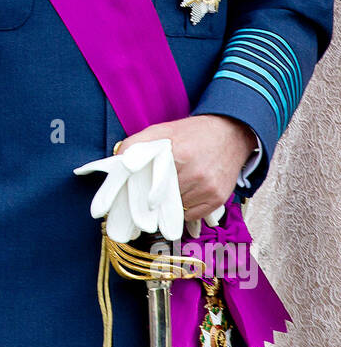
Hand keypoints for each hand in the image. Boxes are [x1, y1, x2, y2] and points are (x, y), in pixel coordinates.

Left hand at [117, 114, 256, 224]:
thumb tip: (116, 162)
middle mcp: (195, 174)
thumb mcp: (161, 131)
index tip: (131, 198)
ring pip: (176, 210)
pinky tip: (185, 194)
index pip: (149, 185)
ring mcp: (208, 188)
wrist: (230, 133)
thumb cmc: (193, 133)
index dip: (139, 192)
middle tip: (147, 198)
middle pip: (161, 200)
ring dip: (169, 205)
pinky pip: (191, 216)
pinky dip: (184, 210)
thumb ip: (136, 144)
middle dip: (152, 200)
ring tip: (171, 190)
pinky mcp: (218, 199)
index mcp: (179, 155)